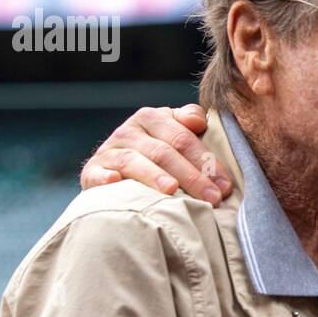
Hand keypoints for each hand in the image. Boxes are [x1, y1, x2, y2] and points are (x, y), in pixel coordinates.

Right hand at [79, 105, 232, 205]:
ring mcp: (109, 151)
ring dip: (155, 177)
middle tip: (211, 198)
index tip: (225, 186)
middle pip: (165, 153)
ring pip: (135, 162)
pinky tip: (116, 182)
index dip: (207, 162)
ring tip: (172, 191)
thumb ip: (189, 121)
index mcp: (152, 117)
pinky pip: (98, 174)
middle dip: (192, 177)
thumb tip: (198, 121)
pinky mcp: (92, 171)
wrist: (113, 166)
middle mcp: (129, 131)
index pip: (184, 139)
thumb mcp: (172, 131)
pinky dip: (105, 178)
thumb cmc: (155, 151)